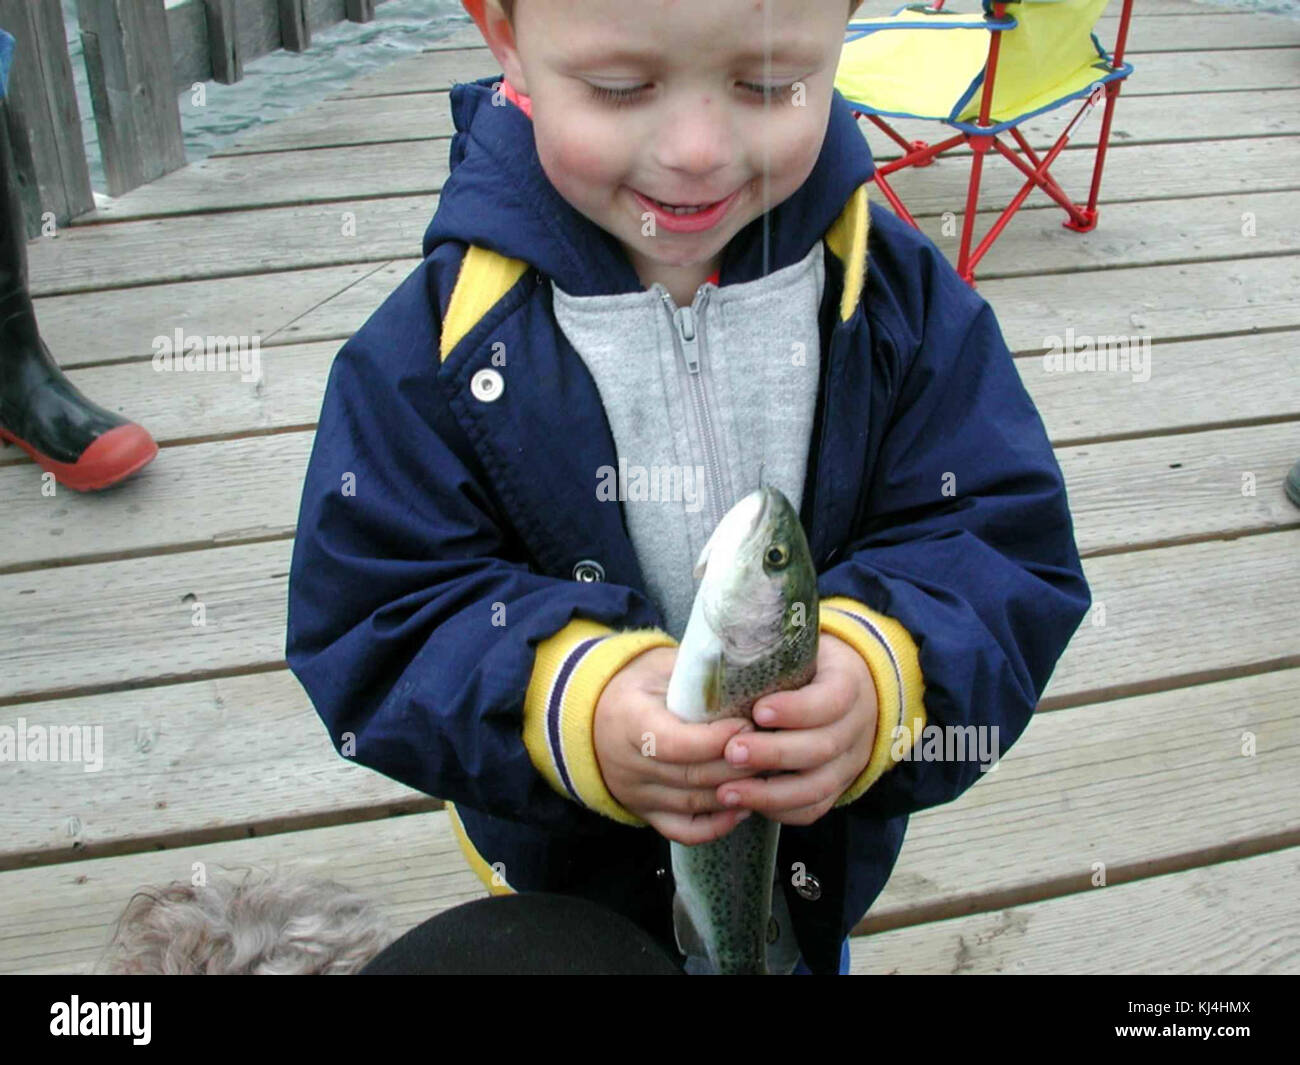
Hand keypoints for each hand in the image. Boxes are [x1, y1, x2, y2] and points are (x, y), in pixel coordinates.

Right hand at [594, 646, 763, 845]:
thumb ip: (695, 673)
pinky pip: (684, 831)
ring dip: (736, 792)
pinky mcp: (646, 813)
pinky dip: (717, 825)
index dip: (717, 738)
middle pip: (692, 776)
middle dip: (738, 764)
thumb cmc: (635, 684)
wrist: (591, 715)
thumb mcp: (658, 667)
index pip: (675, 743)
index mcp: (629, 722)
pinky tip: (744, 806)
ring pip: (695, 805)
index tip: (749, 722)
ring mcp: (637, 795)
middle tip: (773, 748)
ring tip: (769, 774)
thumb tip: (743, 672)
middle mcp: (629, 766)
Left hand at [716, 633, 878, 825]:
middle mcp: (856, 726)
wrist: (853, 689)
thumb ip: (772, 652)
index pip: (831, 700)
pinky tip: (746, 805)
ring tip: (727, 791)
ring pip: (817, 786)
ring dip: (770, 793)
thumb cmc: (810, 665)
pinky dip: (780, 810)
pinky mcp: (838, 786)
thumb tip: (715, 652)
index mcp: (848, 683)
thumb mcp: (803, 649)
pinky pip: (813, 808)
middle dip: (773, 753)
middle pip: (822, 747)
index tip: (758, 711)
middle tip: (731, 752)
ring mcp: (850, 761)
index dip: (796, 710)